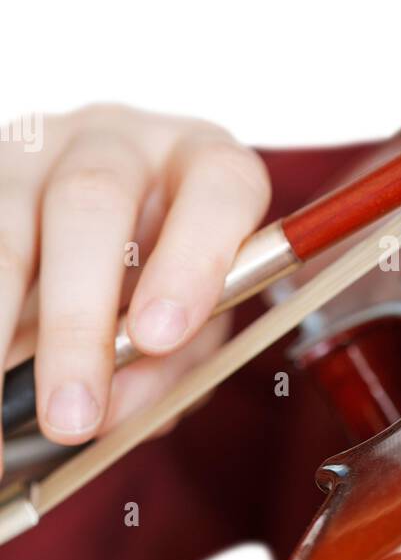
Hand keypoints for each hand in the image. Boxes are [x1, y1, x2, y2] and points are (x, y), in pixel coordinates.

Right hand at [0, 103, 270, 471]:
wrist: (77, 243)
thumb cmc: (154, 287)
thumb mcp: (185, 328)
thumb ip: (168, 367)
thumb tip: (108, 411)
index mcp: (201, 165)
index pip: (219, 183)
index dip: (194, 259)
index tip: (158, 338)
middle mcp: (116, 143)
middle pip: (92, 202)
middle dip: (77, 322)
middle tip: (71, 416)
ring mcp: (32, 155)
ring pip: (6, 234)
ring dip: (0, 331)